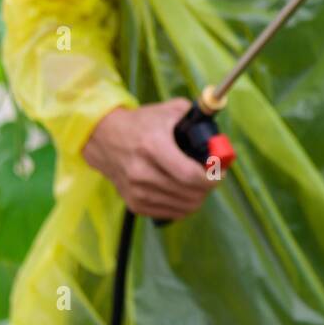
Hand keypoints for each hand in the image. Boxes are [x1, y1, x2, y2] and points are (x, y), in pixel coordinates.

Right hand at [83, 98, 217, 219]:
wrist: (104, 138)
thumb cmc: (141, 123)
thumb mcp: (169, 110)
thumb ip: (197, 116)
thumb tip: (217, 133)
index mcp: (153, 146)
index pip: (190, 175)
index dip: (211, 177)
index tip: (220, 171)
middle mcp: (142, 172)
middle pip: (189, 193)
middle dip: (208, 186)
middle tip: (213, 176)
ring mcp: (136, 191)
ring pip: (183, 207)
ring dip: (198, 197)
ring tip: (200, 183)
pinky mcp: (134, 204)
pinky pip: (170, 214)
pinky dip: (184, 206)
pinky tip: (186, 192)